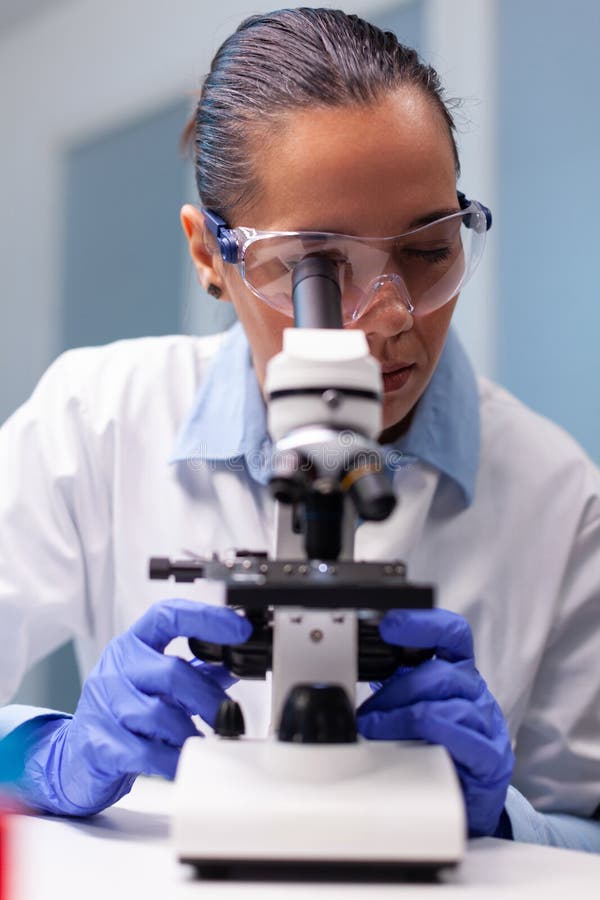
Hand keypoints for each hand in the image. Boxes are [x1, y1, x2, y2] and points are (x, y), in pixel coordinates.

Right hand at [19, 598, 250, 815]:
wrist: (76, 757)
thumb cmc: (121, 713)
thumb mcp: (157, 684)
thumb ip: (194, 673)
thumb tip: (232, 665)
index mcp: (133, 645)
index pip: (167, 616)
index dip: (205, 619)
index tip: (239, 630)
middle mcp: (116, 667)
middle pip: (171, 672)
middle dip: (208, 698)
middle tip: (227, 715)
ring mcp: (103, 704)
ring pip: (158, 714)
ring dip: (188, 732)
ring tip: (198, 742)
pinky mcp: (98, 743)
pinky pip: (144, 752)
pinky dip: (171, 760)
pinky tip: (180, 762)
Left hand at [356, 609, 513, 836]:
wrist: (465, 798)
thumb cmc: (437, 746)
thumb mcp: (413, 706)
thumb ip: (394, 686)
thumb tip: (352, 673)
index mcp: (457, 672)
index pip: (451, 634)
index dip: (422, 625)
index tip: (389, 626)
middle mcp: (475, 692)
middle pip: (440, 674)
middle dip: (395, 691)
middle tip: (367, 713)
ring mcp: (487, 723)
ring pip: (447, 705)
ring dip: (403, 717)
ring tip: (376, 731)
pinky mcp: (491, 758)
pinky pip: (464, 738)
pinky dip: (432, 737)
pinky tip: (414, 746)